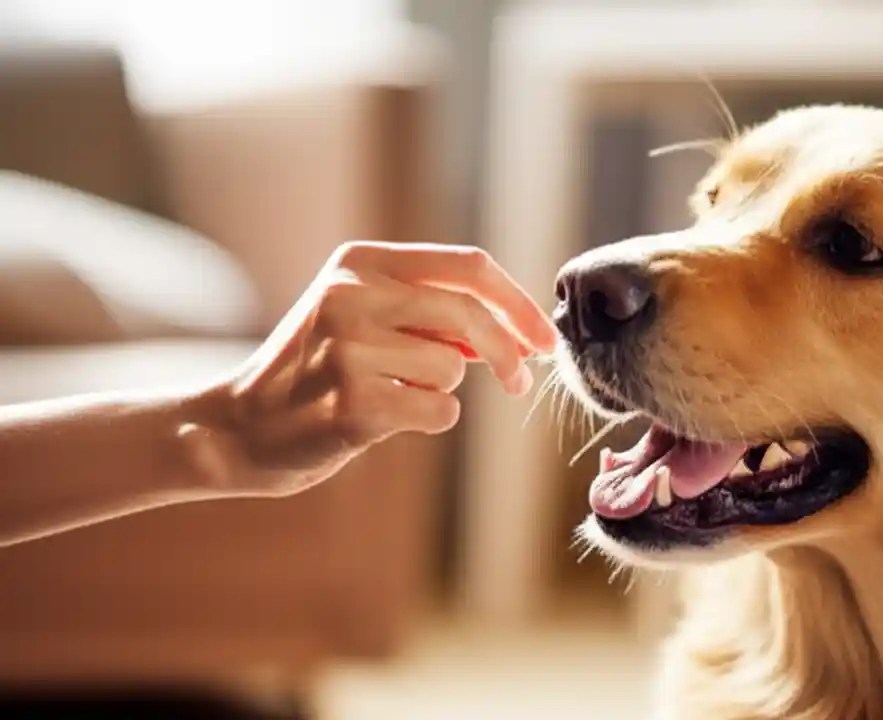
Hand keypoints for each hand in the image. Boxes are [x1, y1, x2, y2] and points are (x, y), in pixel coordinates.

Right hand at [206, 241, 555, 495]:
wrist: (238, 426)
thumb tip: (518, 328)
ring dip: (440, 390)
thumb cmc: (317, 372)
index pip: (468, 266)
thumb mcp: (363, 316)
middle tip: (521, 380)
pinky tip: (381, 418)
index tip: (544, 336)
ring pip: (452, 369)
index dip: (518, 302)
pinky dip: (428, 420)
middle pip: (470, 315)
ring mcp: (348, 347)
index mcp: (361, 260)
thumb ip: (432, 312)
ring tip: (391, 393)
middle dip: (510, 351)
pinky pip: (439, 411)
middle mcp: (351, 293)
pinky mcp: (352, 401)